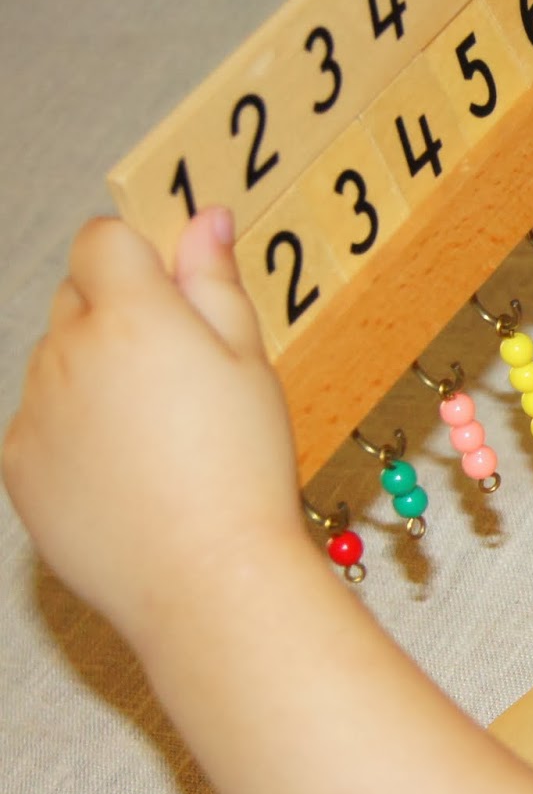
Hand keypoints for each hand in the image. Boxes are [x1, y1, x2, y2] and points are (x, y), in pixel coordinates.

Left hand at [3, 211, 304, 646]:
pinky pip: (41, 422)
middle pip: (78, 297)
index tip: (176, 289)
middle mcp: (66, 352)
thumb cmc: (243, 467)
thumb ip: (215, 281)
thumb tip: (205, 217)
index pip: (105, 238)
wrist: (207, 577)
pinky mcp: (18, 465)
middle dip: (122, 314)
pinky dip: (76, 432)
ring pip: (59, 362)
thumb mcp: (249, 361)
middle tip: (185, 372)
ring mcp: (33, 411)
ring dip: (97, 374)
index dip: (142, 256)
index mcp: (131, 314)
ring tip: (162, 435)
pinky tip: (130, 472)